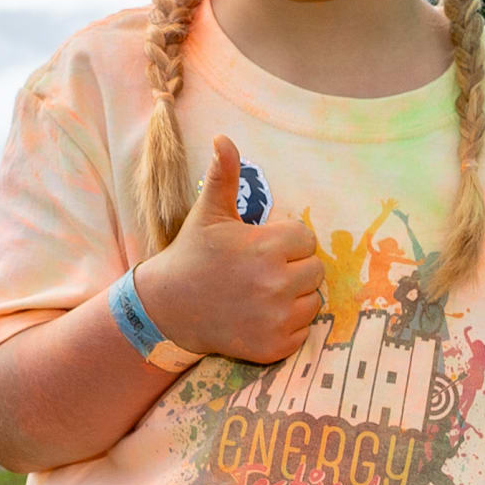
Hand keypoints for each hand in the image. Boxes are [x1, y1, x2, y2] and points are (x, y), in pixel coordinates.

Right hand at [132, 135, 323, 365]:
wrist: (168, 308)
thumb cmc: (192, 256)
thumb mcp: (208, 213)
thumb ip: (224, 175)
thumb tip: (223, 137)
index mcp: (266, 247)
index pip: (307, 238)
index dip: (286, 241)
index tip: (261, 248)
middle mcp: (275, 284)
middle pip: (316, 270)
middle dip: (294, 268)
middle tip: (262, 272)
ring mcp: (276, 318)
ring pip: (313, 301)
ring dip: (295, 297)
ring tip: (263, 294)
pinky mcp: (274, 346)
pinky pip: (303, 331)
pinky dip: (288, 326)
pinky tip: (261, 317)